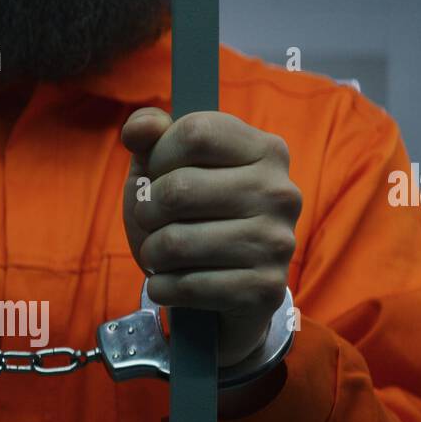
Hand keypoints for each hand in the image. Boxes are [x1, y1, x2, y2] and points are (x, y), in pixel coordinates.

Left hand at [121, 108, 299, 366]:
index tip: (157, 176)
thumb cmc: (190, 219)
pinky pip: (186, 286)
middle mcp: (280, 192)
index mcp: (266, 150)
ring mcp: (277, 243)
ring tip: (160, 254)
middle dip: (146, 211)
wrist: (224, 292)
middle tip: (152, 222)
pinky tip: (170, 283)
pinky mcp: (264, 289)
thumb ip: (151, 137)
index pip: (195, 133)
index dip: (158, 156)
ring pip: (175, 242)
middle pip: (178, 190)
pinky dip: (162, 287)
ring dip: (151, 252)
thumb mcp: (167, 169)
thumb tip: (140, 129)